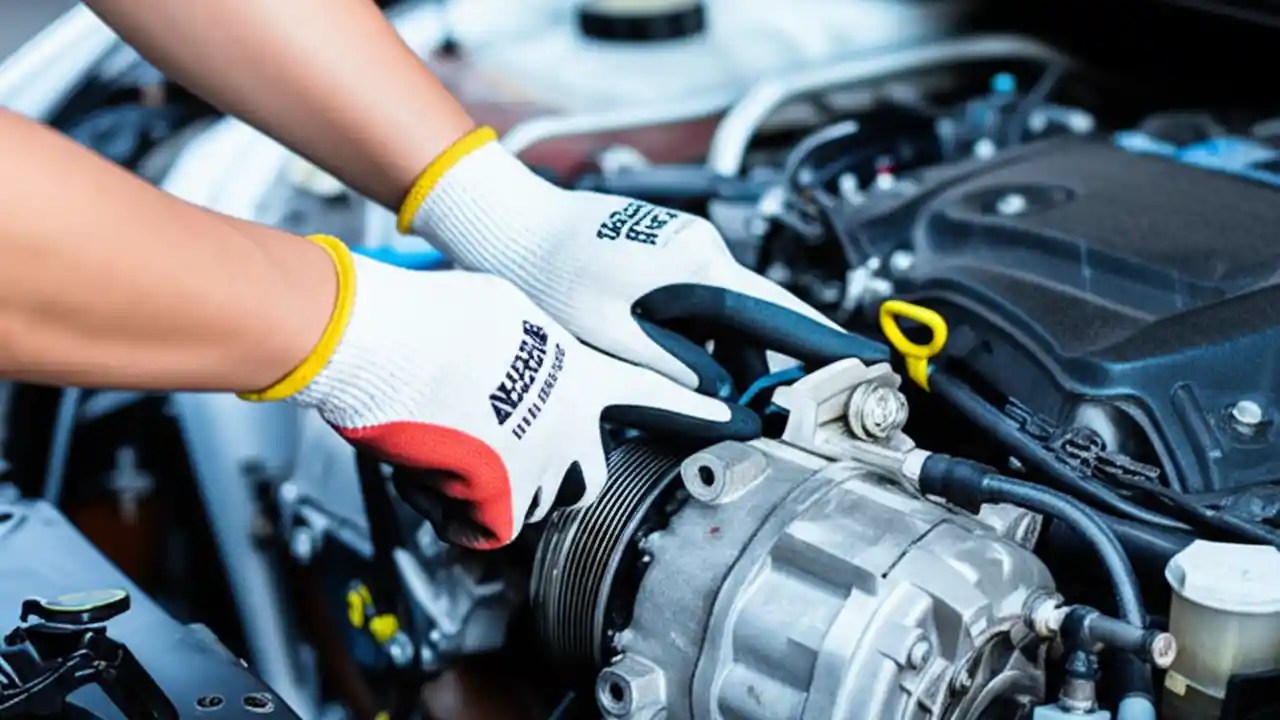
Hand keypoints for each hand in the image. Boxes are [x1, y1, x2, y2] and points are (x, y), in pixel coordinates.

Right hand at [247, 236, 757, 548]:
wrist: (398, 344)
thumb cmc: (442, 317)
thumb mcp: (513, 319)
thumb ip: (542, 353)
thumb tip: (533, 369)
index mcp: (582, 376)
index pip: (655, 397)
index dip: (695, 411)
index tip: (730, 418)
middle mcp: (571, 428)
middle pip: (587, 475)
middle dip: (562, 472)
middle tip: (520, 449)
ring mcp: (537, 467)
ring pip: (536, 500)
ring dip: (508, 486)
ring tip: (465, 449)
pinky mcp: (497, 500)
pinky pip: (490, 526)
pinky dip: (467, 512)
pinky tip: (443, 477)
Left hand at [398, 127, 839, 393]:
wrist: (513, 227)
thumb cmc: (552, 276)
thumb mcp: (611, 331)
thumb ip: (672, 362)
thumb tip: (722, 392)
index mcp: (695, 265)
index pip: (776, 313)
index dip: (823, 344)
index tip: (864, 361)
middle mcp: (700, 249)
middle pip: (762, 315)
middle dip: (782, 362)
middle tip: (798, 406)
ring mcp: (684, 247)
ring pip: (732, 313)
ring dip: (737, 355)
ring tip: (736, 397)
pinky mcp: (667, 253)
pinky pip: (706, 302)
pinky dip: (710, 336)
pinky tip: (695, 364)